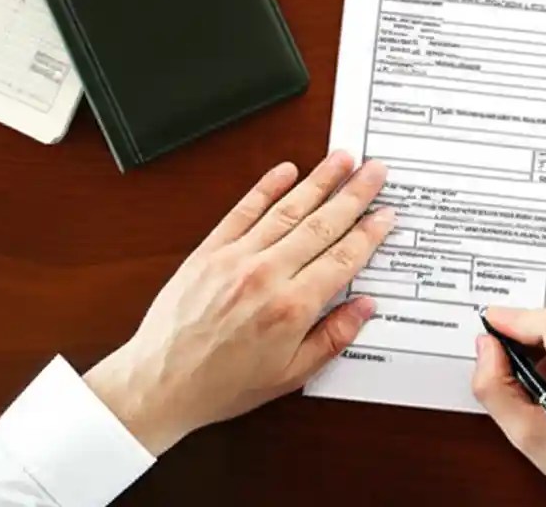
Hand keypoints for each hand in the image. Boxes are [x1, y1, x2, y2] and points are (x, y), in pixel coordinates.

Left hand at [84, 151, 391, 454]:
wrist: (160, 382)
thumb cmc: (223, 385)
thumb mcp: (290, 375)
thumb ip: (333, 338)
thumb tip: (364, 307)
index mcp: (292, 308)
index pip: (343, 258)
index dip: (369, 233)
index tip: (386, 214)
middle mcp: (267, 275)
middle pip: (322, 225)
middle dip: (353, 195)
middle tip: (375, 171)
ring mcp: (236, 258)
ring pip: (287, 210)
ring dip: (318, 181)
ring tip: (341, 160)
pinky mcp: (210, 251)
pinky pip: (243, 211)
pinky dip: (266, 188)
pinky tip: (286, 170)